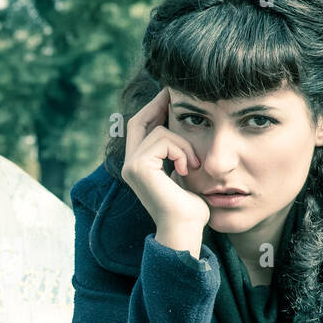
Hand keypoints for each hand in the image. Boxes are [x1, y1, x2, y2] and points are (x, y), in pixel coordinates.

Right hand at [120, 87, 210, 231]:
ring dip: (183, 144)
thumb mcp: (183, 173)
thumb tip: (184, 132)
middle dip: (157, 105)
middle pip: (138, 121)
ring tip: (193, 165)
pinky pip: (163, 140)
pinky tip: (187, 169)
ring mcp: (131, 165)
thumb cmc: (189, 207)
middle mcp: (130, 164)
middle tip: (173, 94)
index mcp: (139, 165)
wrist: (185, 228)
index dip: (153, 109)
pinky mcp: (139, 166)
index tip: (170, 96)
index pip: (140, 128)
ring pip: (159, 131)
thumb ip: (177, 155)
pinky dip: (181, 151)